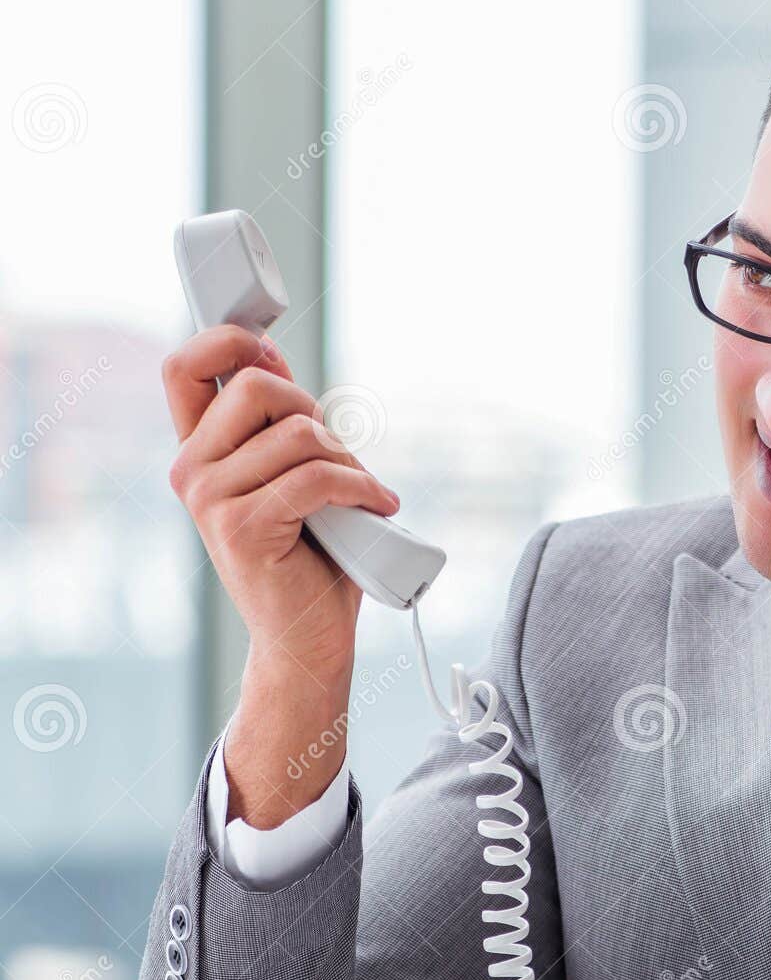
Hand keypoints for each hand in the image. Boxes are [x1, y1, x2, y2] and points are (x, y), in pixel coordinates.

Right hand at [163, 327, 400, 823]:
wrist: (309, 637)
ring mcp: (209, 500)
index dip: (229, 341)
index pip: (183, 367)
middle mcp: (191, 471)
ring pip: (298, 433)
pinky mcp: (241, 529)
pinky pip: (316, 478)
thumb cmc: (312, 555)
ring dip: (348, 460)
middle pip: (257, 386)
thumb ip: (277, 423)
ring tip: (361, 493)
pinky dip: (361, 488)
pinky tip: (377, 507)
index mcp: (199, 452)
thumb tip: (270, 355)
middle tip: (338, 456)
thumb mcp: (293, 474)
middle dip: (315, 412)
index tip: (273, 352)